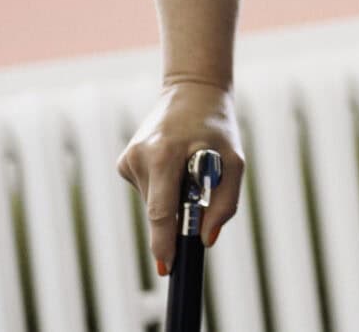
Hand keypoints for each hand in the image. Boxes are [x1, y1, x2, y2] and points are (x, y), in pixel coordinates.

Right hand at [116, 79, 245, 274]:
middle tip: (191, 216)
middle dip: (173, 223)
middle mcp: (140, 157)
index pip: (161, 212)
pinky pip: (148, 190)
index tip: (167, 266)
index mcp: (164, 155)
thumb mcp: (234, 162)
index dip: (164, 243)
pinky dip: (163, 188)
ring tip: (187, 169)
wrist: (192, 92)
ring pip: (153, 202)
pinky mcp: (124, 161)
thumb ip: (225, 203)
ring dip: (172, 199)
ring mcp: (129, 159)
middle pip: (156, 211)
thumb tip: (206, 239)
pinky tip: (173, 165)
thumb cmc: (217, 127)